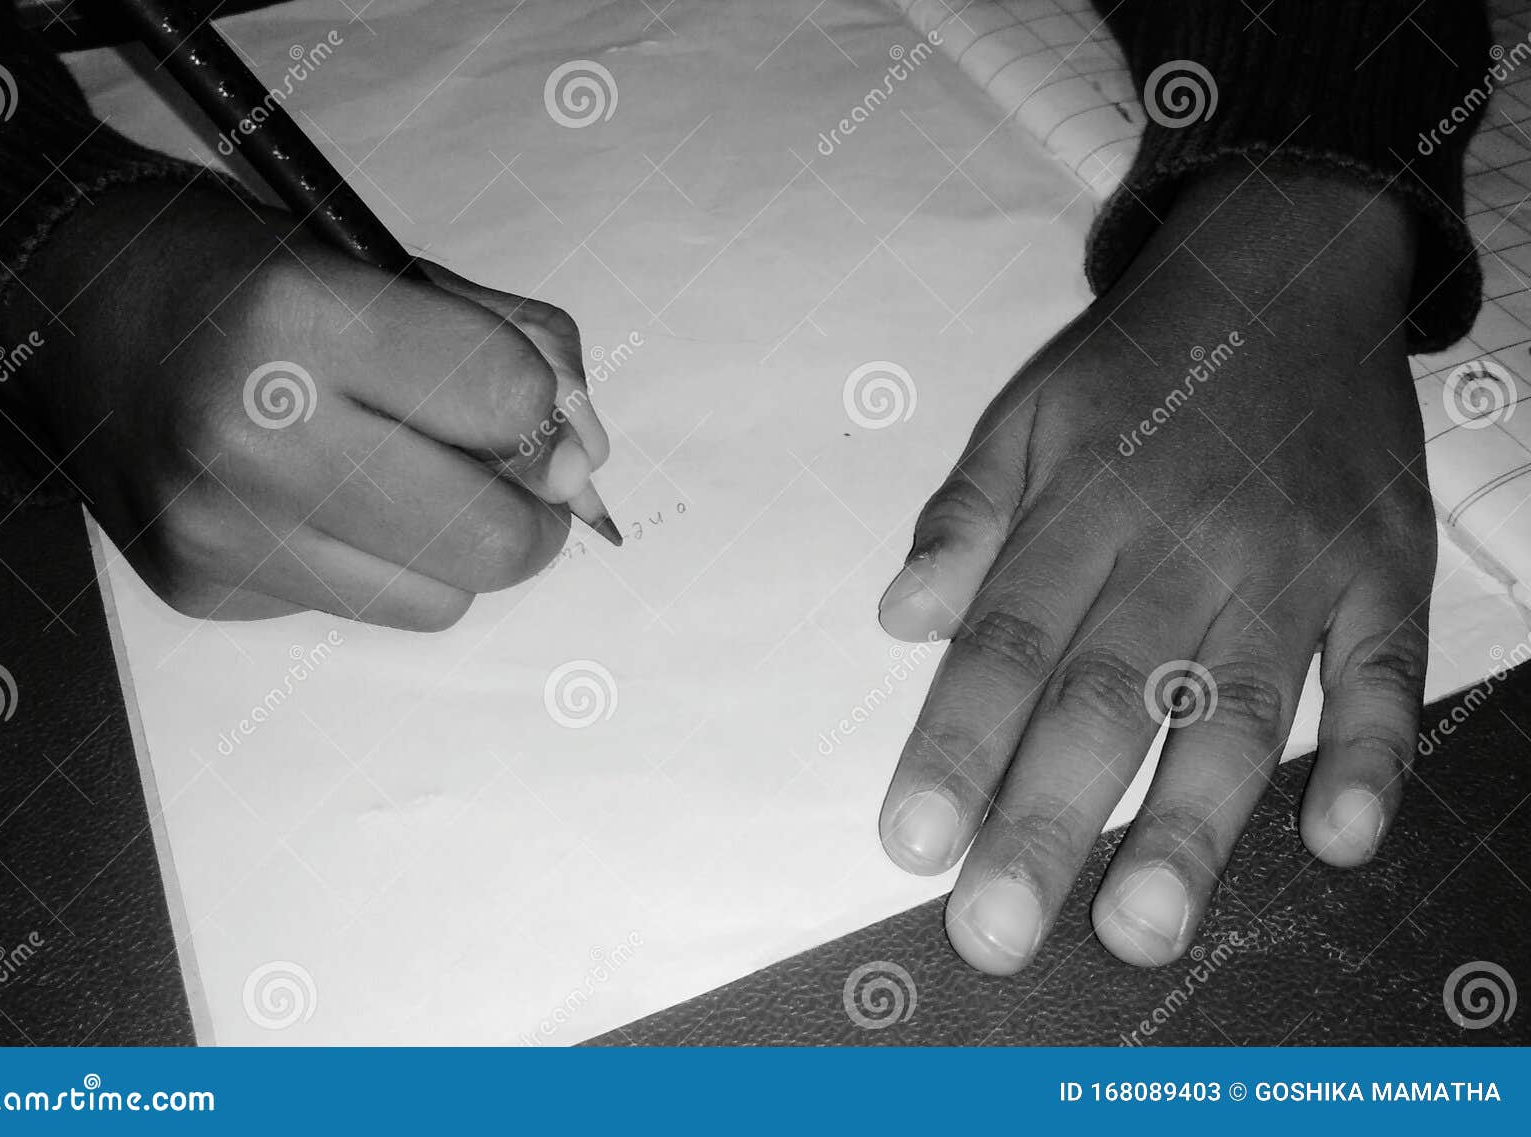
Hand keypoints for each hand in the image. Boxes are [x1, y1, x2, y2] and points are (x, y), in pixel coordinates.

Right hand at [0, 184, 604, 628]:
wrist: (70, 309)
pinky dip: (377, 566)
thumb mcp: (386, 262)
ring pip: (441, 600)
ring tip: (405, 483)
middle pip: (490, 540)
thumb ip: (513, 342)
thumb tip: (584, 457)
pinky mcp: (207, 591)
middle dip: (531, 513)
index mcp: (302, 325)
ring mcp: (223, 533)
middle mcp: (252, 440)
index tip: (523, 400)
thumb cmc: (246, 273)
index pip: (507, 402)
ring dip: (455, 552)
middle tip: (512, 480)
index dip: (541, 405)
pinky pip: (362, 609)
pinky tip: (325, 504)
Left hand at [876, 162, 1433, 971]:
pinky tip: (1340, 841)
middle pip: (1107, 697)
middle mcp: (1185, 545)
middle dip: (1048, 819)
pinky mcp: (1382, 573)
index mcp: (1085, 506)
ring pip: (1236, 710)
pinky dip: (1370, 755)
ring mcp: (1294, 565)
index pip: (1007, 644)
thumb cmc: (1142, 364)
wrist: (1291, 268)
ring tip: (1139, 925)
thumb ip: (967, 512)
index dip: (957, 746)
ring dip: (1191, 825)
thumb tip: (899, 616)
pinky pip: (1383, 674)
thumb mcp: (1029, 409)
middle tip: (998, 930)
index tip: (913, 843)